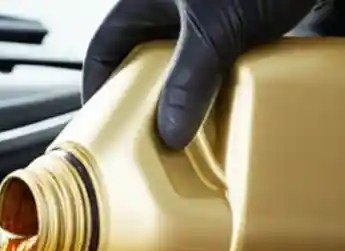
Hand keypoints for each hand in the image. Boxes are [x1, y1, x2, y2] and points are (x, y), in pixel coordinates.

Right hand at [84, 0, 330, 148]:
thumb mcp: (214, 27)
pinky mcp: (246, 26)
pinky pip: (223, 67)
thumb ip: (189, 79)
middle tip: (150, 142)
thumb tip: (169, 133)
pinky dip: (223, 91)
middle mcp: (175, 8)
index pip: (105, 48)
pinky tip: (232, 114)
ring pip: (185, 68)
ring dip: (188, 101)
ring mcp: (210, 18)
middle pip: (145, 63)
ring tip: (190, 138)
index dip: (99, 88)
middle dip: (146, 102)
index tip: (102, 128)